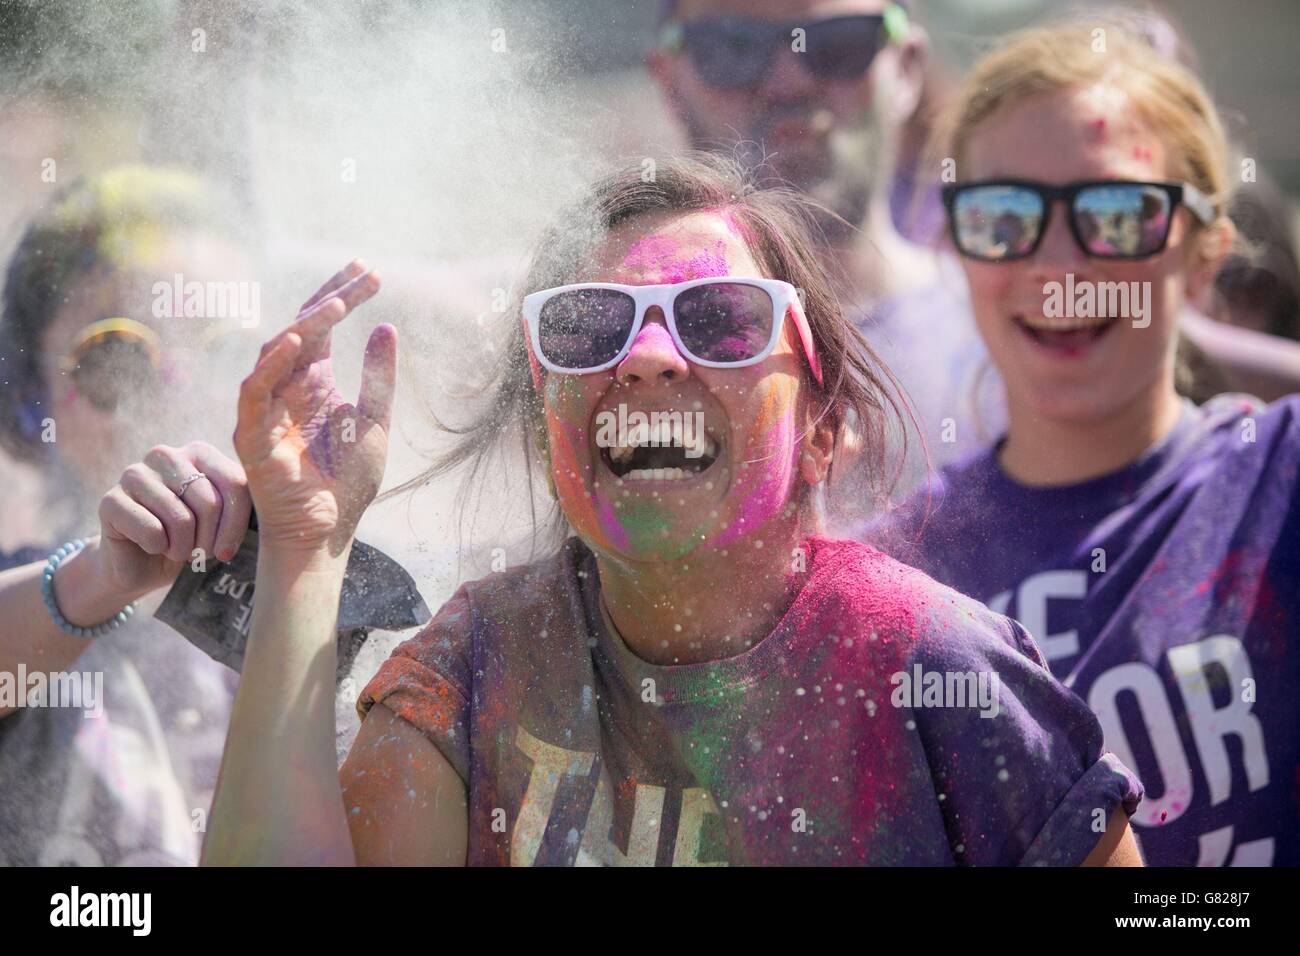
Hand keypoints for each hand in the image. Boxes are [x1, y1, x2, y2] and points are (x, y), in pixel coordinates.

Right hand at [96, 440, 252, 594]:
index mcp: (199, 452)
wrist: (142, 565)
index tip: (228, 551)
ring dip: (184, 547)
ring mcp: (134, 474)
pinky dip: (158, 548)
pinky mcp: (110, 499)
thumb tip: (277, 500)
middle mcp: (165, 455)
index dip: (236, 524)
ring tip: (178, 550)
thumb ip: (244, 502)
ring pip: (180, 517)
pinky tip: (152, 546)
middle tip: (200, 553)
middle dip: (209, 539)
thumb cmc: (193, 539)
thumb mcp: (225, 519)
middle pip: (208, 501)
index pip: (234, 483)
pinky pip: (151, 530)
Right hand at [233, 260, 396, 555]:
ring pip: (279, 351)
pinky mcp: (252, 433)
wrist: (325, 532)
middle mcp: (286, 387)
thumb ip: (378, 378)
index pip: (324, 328)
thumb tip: (386, 326)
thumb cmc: (346, 483)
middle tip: (365, 271)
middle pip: (303, 329)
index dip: (343, 296)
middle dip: (332, 297)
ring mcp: (266, 407)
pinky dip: (273, 363)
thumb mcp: (374, 422)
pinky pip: (256, 390)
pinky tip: (298, 340)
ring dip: (309, 325)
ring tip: (341, 302)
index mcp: (313, 383)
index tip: (371, 270)